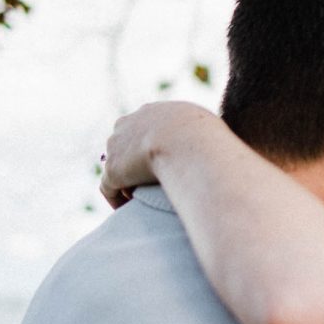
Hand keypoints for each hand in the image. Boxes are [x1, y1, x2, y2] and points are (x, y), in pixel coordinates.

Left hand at [101, 100, 216, 207]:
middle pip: (125, 144)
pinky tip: (131, 211)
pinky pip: (108, 188)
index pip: (144, 128)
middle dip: (134, 163)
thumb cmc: (208, 139)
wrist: (188, 143)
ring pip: (116, 166)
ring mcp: (117, 146)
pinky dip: (117, 200)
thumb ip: (204, 136)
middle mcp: (130, 123)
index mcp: (153, 112)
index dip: (151, 148)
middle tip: (150, 184)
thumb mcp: (208, 129)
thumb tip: (215, 148)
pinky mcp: (113, 169)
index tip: (164, 166)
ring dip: (127, 182)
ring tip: (143, 200)